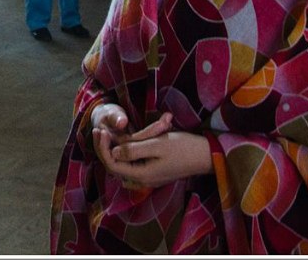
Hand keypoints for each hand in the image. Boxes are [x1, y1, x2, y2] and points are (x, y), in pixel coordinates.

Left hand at [92, 110, 212, 187]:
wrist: (206, 155)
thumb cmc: (183, 148)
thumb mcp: (156, 145)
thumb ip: (133, 150)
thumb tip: (113, 152)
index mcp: (141, 175)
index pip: (112, 164)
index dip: (103, 148)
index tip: (101, 130)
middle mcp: (142, 179)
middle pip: (115, 165)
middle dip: (107, 146)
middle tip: (101, 128)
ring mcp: (148, 176)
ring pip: (123, 162)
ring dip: (117, 146)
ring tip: (112, 129)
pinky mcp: (153, 170)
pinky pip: (133, 161)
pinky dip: (128, 148)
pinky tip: (126, 136)